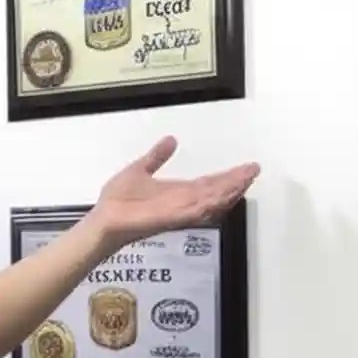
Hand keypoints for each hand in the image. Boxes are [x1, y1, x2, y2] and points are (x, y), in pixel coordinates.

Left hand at [87, 136, 259, 248]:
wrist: (103, 219)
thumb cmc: (118, 200)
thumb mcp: (139, 170)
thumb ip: (156, 157)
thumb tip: (171, 139)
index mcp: (177, 193)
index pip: (208, 184)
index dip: (228, 177)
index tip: (247, 167)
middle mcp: (182, 203)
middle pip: (215, 193)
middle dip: (235, 183)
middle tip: (254, 170)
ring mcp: (177, 212)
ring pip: (210, 202)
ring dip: (227, 191)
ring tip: (245, 179)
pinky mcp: (169, 218)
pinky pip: (193, 211)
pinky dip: (208, 204)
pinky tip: (222, 195)